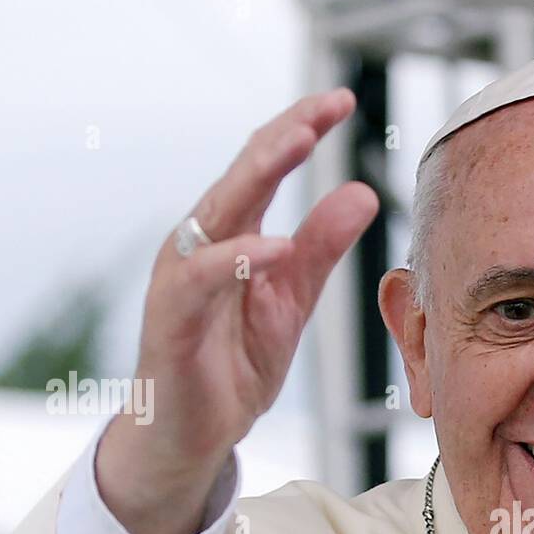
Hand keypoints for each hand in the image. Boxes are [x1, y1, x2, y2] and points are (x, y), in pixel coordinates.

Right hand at [96, 88, 378, 533]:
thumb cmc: (233, 363)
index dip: (300, 128)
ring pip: (217, 211)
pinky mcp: (172, 317)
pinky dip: (236, 259)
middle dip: (283, 134)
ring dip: (257, 174)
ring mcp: (182, 277)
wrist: (193, 433)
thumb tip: (361, 192)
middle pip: (241, 173)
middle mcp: (201, 242)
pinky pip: (201, 279)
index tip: (342, 100)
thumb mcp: (292, 299)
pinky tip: (273, 247)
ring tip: (300, 143)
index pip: (264, 165)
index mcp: (230, 233)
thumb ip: (322, 247)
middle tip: (325, 105)